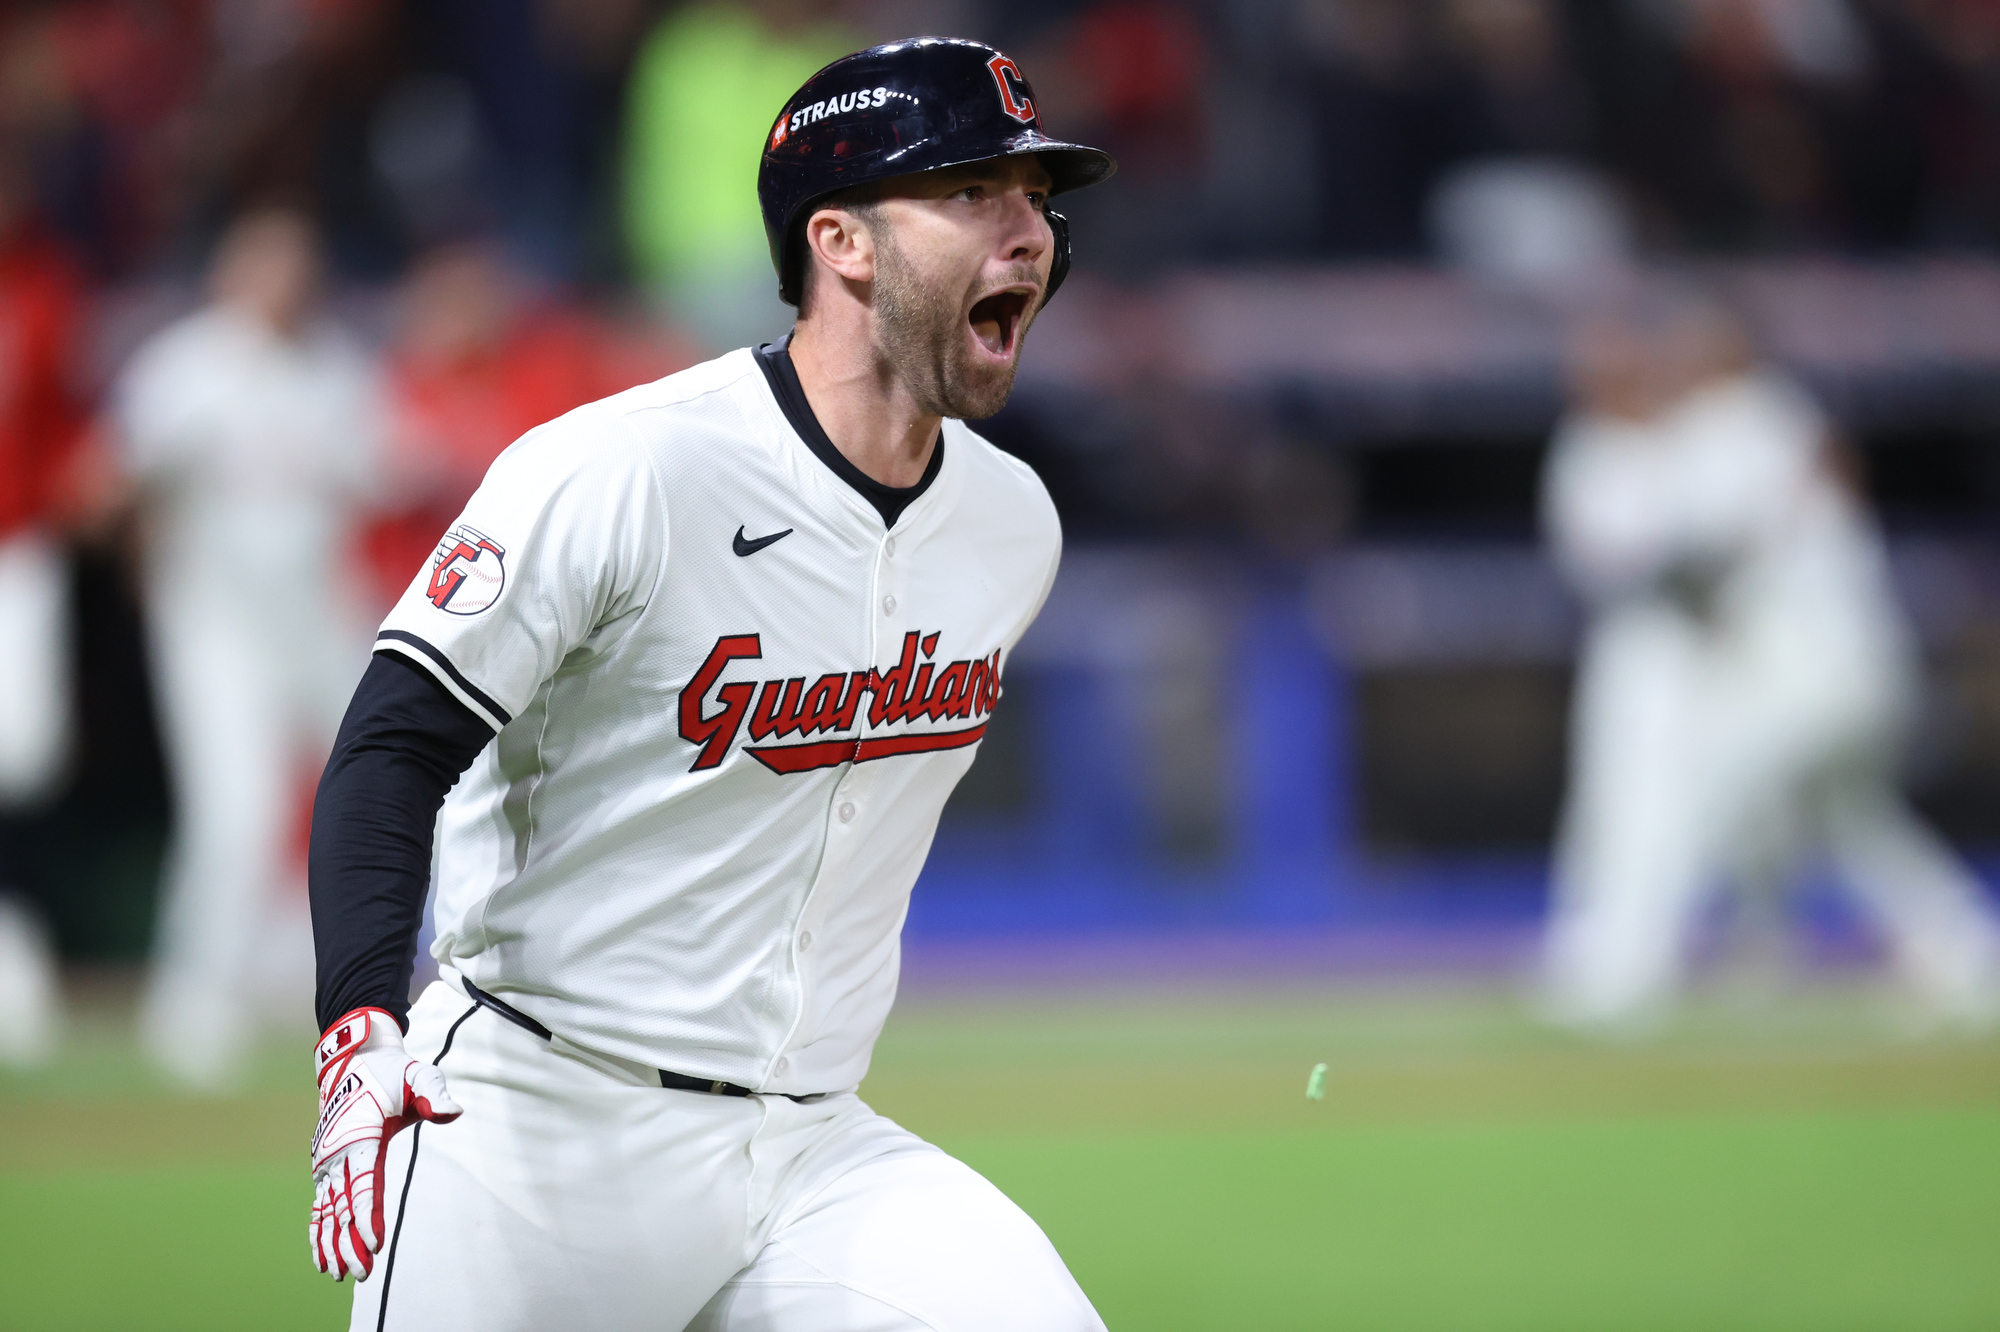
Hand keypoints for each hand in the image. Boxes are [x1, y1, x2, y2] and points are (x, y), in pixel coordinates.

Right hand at [309, 1007, 460, 1279]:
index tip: (372, 1241)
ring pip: (327, 1211)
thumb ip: (435, 1093)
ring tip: (339, 1273)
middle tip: (360, 1272)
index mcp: (361, 1135)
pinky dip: (318, 1232)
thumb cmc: (393, 1072)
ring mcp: (328, 1161)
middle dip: (350, 1241)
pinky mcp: (325, 1167)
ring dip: (332, 1243)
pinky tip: (323, 1259)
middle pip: (343, 1206)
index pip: (363, 1183)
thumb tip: (453, 1111)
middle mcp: (338, 1152)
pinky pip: (320, 1205)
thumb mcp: (420, 1074)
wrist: (356, 1061)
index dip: (366, 1214)